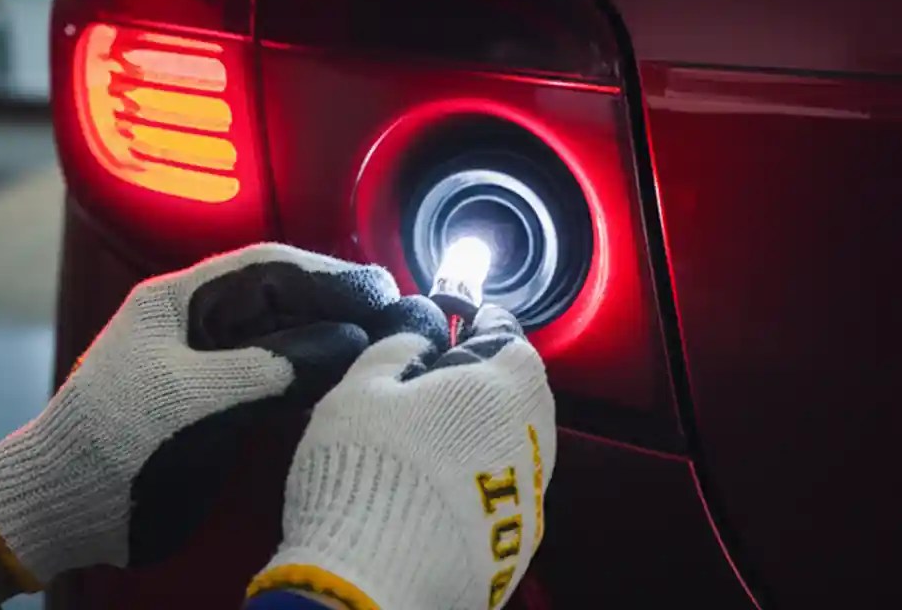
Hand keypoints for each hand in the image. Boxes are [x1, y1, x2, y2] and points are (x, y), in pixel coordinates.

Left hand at [0, 244, 401, 591]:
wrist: (62, 509)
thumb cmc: (108, 445)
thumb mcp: (191, 399)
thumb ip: (269, 366)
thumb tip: (344, 339)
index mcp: (179, 302)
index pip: (266, 268)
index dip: (326, 273)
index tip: (376, 287)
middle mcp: (198, 325)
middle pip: (281, 298)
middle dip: (338, 302)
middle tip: (395, 312)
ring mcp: (209, 365)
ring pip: (284, 337)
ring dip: (332, 337)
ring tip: (385, 340)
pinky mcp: (218, 404)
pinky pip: (277, 377)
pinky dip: (314, 374)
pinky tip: (349, 377)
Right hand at [249, 301, 556, 609]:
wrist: (373, 580)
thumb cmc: (368, 466)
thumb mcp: (366, 384)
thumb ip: (400, 342)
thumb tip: (419, 327)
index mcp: (507, 384)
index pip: (503, 329)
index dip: (469, 319)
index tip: (445, 320)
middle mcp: (535, 438)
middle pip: (515, 390)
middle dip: (477, 380)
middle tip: (424, 383)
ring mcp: (531, 499)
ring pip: (510, 445)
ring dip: (477, 434)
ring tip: (422, 442)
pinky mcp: (515, 546)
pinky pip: (499, 495)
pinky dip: (474, 484)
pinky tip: (429, 493)